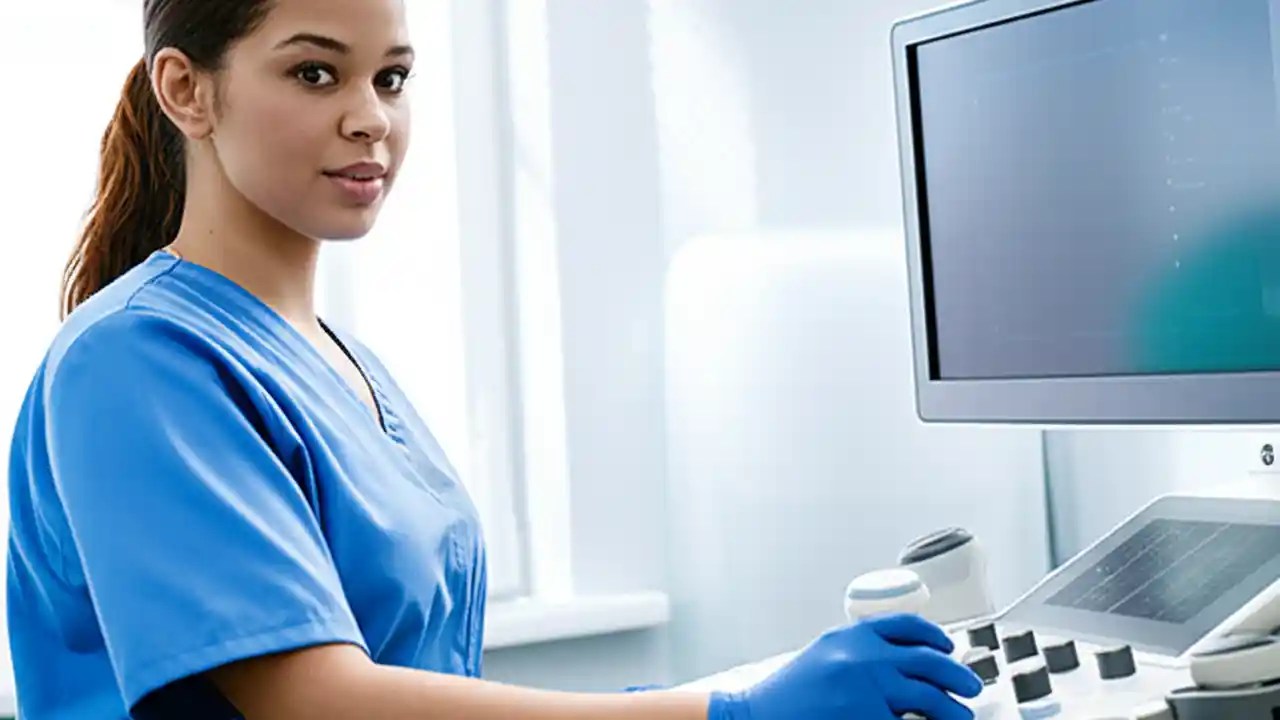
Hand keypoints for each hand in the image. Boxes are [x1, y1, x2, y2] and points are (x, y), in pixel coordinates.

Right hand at [708, 613, 981, 719]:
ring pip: (930, 699)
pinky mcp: (869, 719)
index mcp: (852, 638)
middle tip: (972, 687)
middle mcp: (864, 658)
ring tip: (962, 717)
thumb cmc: (786, 696)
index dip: (936, 637)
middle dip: (958, 676)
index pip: (907, 626)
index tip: (949, 647)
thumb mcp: (823, 658)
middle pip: (930, 662)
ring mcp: (868, 691)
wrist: (753, 716)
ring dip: (953, 710)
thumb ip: (858, 654)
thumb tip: (902, 665)